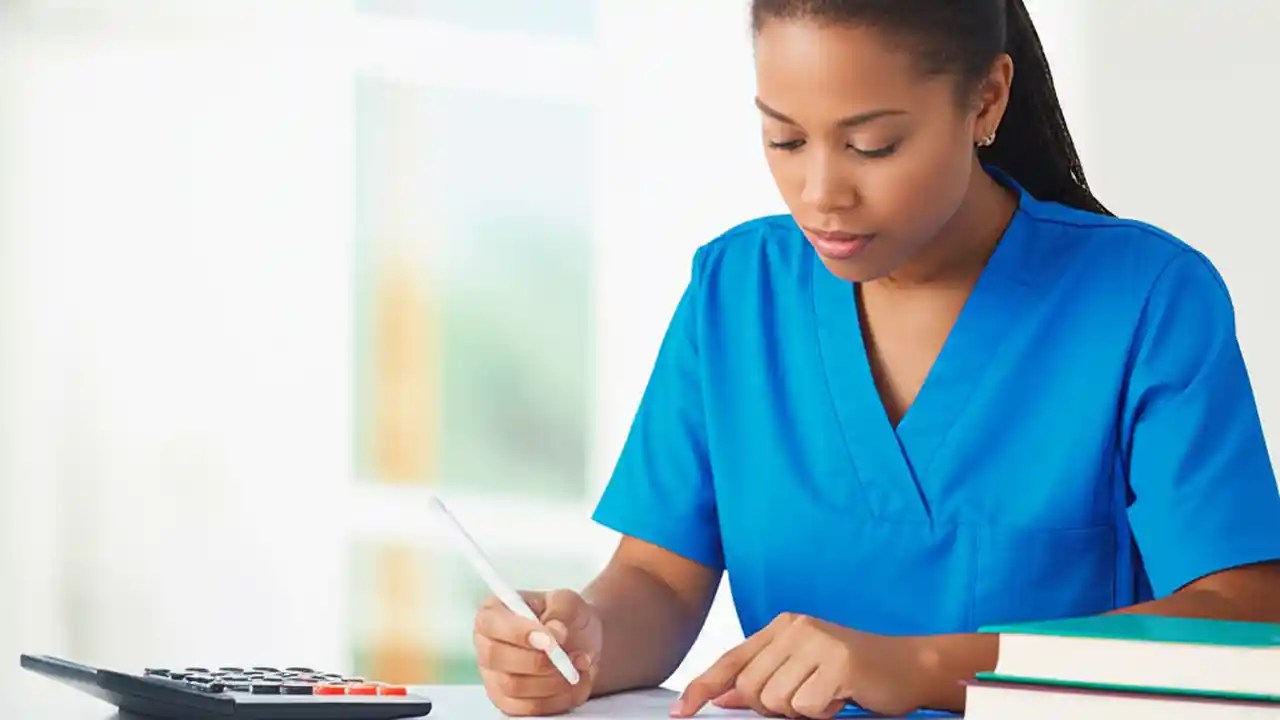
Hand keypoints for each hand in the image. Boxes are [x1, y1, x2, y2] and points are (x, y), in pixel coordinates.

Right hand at [473, 588, 602, 715]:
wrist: (582, 642)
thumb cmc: (567, 617)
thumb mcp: (569, 601)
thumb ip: (561, 610)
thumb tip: (553, 632)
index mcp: (493, 613)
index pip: (490, 623)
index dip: (518, 633)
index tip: (549, 640)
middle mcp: (486, 645)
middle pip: (498, 658)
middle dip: (539, 661)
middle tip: (568, 657)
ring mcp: (494, 677)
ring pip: (515, 687)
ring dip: (553, 679)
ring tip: (578, 665)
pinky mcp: (508, 702)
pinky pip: (529, 708)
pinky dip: (558, 698)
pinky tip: (575, 682)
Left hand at [670, 613, 929, 718]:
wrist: (909, 666)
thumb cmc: (852, 674)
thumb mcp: (802, 671)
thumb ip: (763, 680)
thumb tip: (721, 698)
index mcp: (782, 627)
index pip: (731, 660)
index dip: (703, 687)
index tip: (682, 711)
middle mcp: (795, 629)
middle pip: (750, 689)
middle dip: (773, 707)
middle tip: (807, 699)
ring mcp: (817, 642)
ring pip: (775, 701)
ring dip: (800, 711)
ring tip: (826, 695)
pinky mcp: (838, 663)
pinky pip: (805, 707)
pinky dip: (822, 712)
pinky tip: (841, 698)